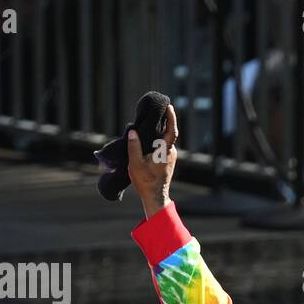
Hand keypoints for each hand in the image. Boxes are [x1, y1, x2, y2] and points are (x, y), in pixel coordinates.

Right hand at [127, 103, 178, 217]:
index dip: (171, 118)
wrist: (154, 196)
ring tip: (151, 118)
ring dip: (159, 129)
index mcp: (165, 151)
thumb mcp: (136, 164)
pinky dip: (158, 138)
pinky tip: (149, 135)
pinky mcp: (167, 160)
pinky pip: (163, 145)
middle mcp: (170, 152)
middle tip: (157, 108)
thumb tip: (133, 131)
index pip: (171, 131)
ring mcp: (170, 156)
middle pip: (168, 132)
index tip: (169, 106)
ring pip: (165, 139)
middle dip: (164, 120)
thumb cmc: (145, 181)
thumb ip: (134, 147)